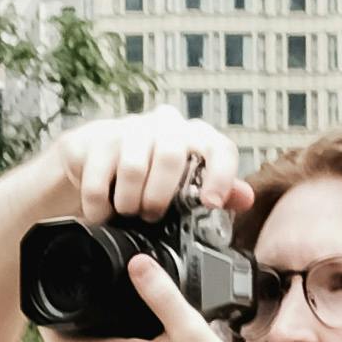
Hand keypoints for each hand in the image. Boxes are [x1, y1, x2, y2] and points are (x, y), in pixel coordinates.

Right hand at [32, 106, 248, 243]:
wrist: (96, 156)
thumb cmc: (149, 174)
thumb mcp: (185, 185)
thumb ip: (217, 190)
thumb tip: (245, 198)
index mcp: (195, 137)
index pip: (219, 147)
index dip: (220, 175)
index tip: (210, 203)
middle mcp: (166, 125)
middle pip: (170, 155)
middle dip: (159, 196)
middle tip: (151, 215)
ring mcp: (131, 127)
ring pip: (133, 167)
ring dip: (129, 201)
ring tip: (127, 211)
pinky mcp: (98, 138)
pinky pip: (98, 178)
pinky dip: (99, 205)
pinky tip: (101, 212)